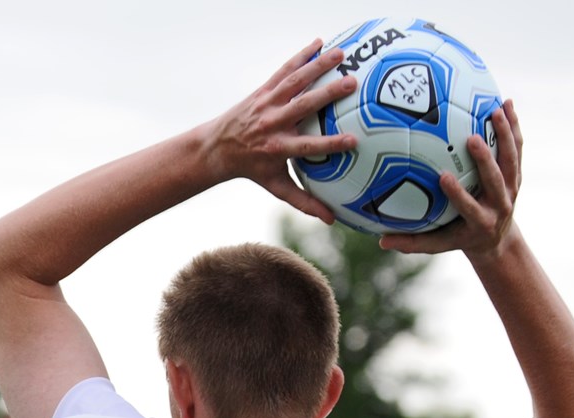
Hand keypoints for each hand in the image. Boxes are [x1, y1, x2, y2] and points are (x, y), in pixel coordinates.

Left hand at [207, 40, 358, 221]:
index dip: (330, 143)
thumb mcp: (276, 186)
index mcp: (278, 148)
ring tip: (342, 54)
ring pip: (295, 82)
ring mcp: (268, 104)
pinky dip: (300, 56)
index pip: (308, 146)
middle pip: (303, 107)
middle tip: (352, 83)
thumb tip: (331, 219)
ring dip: (318, 66)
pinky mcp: (263, 90)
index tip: (354, 141)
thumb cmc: (254, 169)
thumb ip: (304, 201)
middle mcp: (273, 124)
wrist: (219, 147)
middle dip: (327, 95)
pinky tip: (318, 42)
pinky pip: (284, 70)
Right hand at [379, 101, 522, 259]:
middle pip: (494, 179)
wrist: (497, 239)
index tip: (443, 177)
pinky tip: (506, 103)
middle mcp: (499, 204)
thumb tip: (381, 242)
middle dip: (484, 160)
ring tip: (495, 109)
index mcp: (479, 221)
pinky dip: (513, 126)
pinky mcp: (516, 174)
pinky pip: (517, 147)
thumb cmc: (459, 238)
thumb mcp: (438, 243)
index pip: (468, 207)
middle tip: (471, 138)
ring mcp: (511, 187)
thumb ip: (412, 242)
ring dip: (505, 134)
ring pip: (510, 158)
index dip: (458, 193)